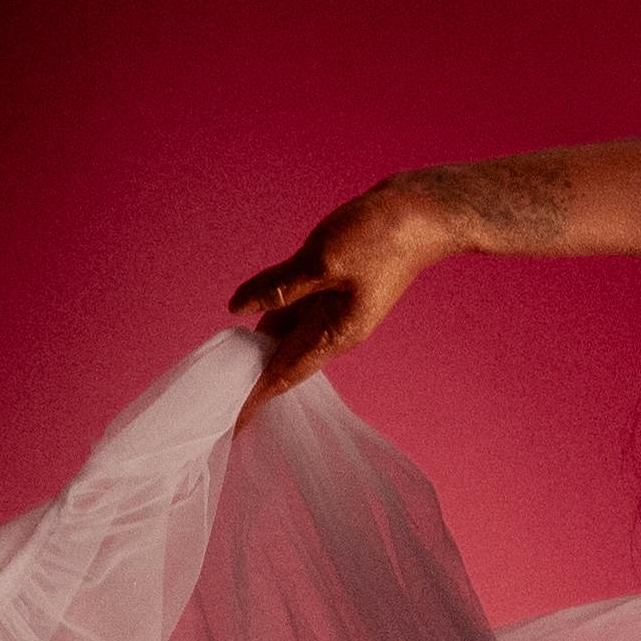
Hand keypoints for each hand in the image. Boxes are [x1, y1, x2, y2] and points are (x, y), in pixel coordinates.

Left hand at [232, 177, 454, 414]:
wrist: (422, 214)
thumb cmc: (381, 238)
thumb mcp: (323, 261)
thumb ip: (280, 287)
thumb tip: (239, 308)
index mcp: (335, 333)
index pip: (284, 375)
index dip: (256, 399)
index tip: (234, 426)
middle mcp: (333, 328)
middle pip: (282, 360)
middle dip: (252, 379)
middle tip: (218, 399)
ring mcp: (333, 307)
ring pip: (286, 332)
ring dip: (258, 346)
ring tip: (227, 364)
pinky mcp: (333, 284)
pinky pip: (294, 305)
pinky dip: (271, 310)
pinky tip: (251, 310)